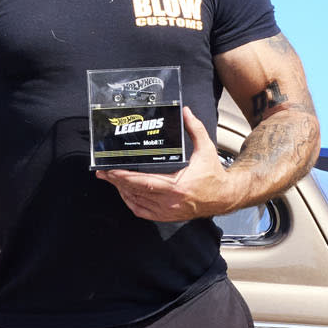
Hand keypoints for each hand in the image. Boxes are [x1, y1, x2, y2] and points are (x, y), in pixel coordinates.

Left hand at [95, 107, 242, 223]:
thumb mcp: (206, 149)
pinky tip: (125, 193)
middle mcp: (170, 202)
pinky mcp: (168, 216)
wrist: (224, 196)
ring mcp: (168, 211)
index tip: (111, 170)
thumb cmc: (214, 174)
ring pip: (136, 203)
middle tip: (102, 173)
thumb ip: (195, 129)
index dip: (125, 177)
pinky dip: (131, 203)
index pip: (144, 183)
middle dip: (116, 182)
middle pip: (135, 193)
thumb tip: (185, 111)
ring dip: (122, 191)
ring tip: (111, 180)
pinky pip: (143, 212)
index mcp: (177, 186)